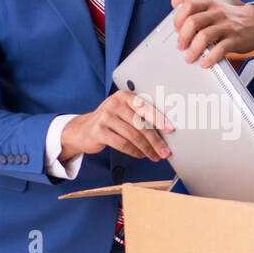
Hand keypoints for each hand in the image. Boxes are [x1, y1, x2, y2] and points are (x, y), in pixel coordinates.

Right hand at [60, 92, 175, 162]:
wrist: (83, 130)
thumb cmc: (110, 121)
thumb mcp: (123, 112)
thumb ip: (140, 116)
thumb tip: (165, 130)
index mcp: (124, 96)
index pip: (145, 107)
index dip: (160, 119)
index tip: (171, 129)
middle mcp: (114, 104)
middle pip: (141, 125)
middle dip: (155, 141)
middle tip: (165, 152)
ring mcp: (105, 117)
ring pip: (133, 136)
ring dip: (147, 149)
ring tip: (154, 156)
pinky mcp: (99, 131)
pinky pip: (122, 144)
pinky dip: (134, 152)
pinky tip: (140, 155)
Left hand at [170, 0, 253, 67]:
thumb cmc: (231, 18)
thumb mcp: (212, 7)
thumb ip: (194, 6)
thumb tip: (175, 1)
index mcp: (209, 5)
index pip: (189, 5)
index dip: (178, 18)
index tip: (176, 29)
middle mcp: (217, 14)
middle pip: (193, 21)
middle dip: (183, 37)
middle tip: (180, 47)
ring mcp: (227, 27)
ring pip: (204, 36)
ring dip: (193, 50)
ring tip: (190, 58)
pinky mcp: (235, 40)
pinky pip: (220, 49)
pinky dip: (210, 58)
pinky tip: (205, 63)